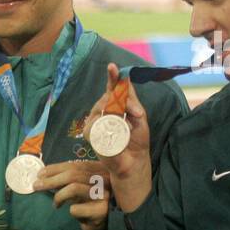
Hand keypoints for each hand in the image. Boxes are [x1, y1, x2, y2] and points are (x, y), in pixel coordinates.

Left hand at [34, 159, 110, 229]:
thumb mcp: (80, 186)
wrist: (104, 225)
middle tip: (36, 186)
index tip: (40, 174)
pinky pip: (76, 208)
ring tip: (55, 204)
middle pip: (73, 175)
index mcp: (99, 170)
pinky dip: (70, 211)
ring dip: (58, 196)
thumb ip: (67, 178)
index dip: (56, 168)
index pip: (76, 165)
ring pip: (74, 188)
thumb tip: (42, 174)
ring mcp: (104, 195)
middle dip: (51, 180)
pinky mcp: (100, 212)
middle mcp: (105, 180)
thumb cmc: (89, 203)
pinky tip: (73, 214)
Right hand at [82, 63, 151, 213]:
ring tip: (126, 129)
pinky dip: (110, 126)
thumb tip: (125, 88)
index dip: (112, 78)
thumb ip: (133, 101)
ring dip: (118, 115)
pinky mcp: (91, 134)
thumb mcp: (139, 117)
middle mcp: (102, 112)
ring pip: (103, 107)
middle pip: (107, 96)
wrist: (134, 162)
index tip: (112, 67)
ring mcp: (94, 122)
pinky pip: (99, 122)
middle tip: (133, 114)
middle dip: (121, 101)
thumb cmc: (136, 141)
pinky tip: (116, 133)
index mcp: (114, 107)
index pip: (112, 89)